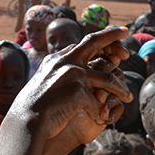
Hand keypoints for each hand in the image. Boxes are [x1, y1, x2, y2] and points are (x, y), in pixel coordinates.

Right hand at [10, 26, 131, 146]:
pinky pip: (100, 101)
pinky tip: (102, 120)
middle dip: (112, 34)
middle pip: (94, 41)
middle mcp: (66, 61)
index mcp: (56, 59)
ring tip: (129, 97)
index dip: (96, 43)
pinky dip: (102, 112)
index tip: (107, 41)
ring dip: (121, 89)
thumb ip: (58, 77)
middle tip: (125, 30)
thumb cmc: (33, 111)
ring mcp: (74, 73)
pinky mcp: (80, 89)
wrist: (25, 124)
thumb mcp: (44, 86)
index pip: (80, 45)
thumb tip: (72, 76)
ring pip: (109, 77)